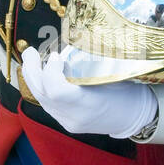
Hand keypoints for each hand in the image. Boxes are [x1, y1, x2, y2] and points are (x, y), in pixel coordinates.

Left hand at [21, 46, 156, 138]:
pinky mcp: (65, 123)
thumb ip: (89, 63)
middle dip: (31, 70)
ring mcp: (68, 122)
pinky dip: (41, 86)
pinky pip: (46, 103)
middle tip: (31, 52)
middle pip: (42, 93)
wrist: (132, 117)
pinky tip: (42, 73)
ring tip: (32, 59)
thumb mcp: (114, 74)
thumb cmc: (128, 90)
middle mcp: (75, 116)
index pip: (57, 91)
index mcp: (90, 104)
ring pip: (40, 99)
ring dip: (32, 77)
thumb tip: (70, 41)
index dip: (50, 71)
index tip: (56, 56)